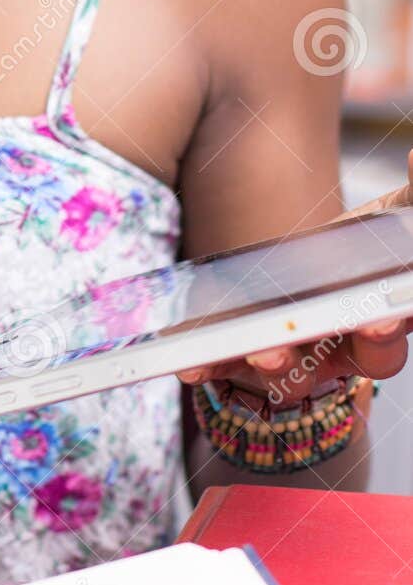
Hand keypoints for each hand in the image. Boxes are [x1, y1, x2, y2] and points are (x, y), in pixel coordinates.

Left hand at [179, 165, 412, 405]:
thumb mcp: (396, 210)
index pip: (399, 322)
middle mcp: (351, 343)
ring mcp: (304, 354)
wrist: (301, 258)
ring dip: (282, 364)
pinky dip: (213, 366)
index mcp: (389, 310)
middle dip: (362, 346)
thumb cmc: (364, 240)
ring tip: (266, 349)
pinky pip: (233, 367)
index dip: (392, 325)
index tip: (385, 315)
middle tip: (356, 328)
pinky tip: (191, 364)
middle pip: (367, 358)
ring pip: (299, 374)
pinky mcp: (253, 353)